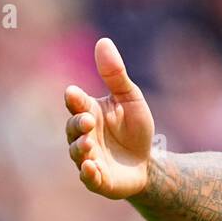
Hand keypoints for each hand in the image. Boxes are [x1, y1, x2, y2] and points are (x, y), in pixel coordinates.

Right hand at [65, 37, 154, 198]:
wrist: (148, 163)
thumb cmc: (135, 129)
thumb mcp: (131, 99)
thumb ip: (116, 76)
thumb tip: (103, 41)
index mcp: (89, 112)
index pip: (75, 103)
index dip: (74, 100)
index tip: (74, 94)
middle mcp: (83, 135)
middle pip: (72, 127)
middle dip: (78, 124)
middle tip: (88, 121)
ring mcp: (88, 157)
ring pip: (77, 152)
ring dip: (80, 148)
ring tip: (89, 143)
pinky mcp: (98, 179)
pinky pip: (88, 177)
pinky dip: (88, 173)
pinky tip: (91, 168)